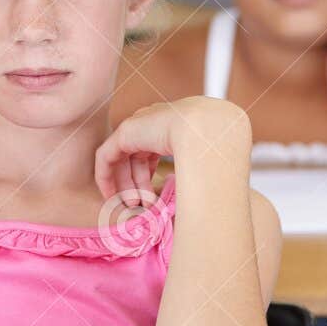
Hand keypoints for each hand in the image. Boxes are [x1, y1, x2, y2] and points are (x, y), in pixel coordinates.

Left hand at [95, 97, 249, 204]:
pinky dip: (106, 177)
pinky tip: (110, 196)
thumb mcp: (213, 158)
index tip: (155, 194)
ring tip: (132, 206)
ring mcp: (141, 123)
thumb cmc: (220, 148)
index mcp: (178, 120)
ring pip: (123, 157)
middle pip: (138, 153)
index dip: (152, 172)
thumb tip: (210, 189)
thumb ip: (204, 167)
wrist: (210, 131)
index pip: (156, 147)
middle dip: (138, 182)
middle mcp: (157, 119)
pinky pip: (106, 156)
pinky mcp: (125, 131)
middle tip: (140, 205)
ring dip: (125, 185)